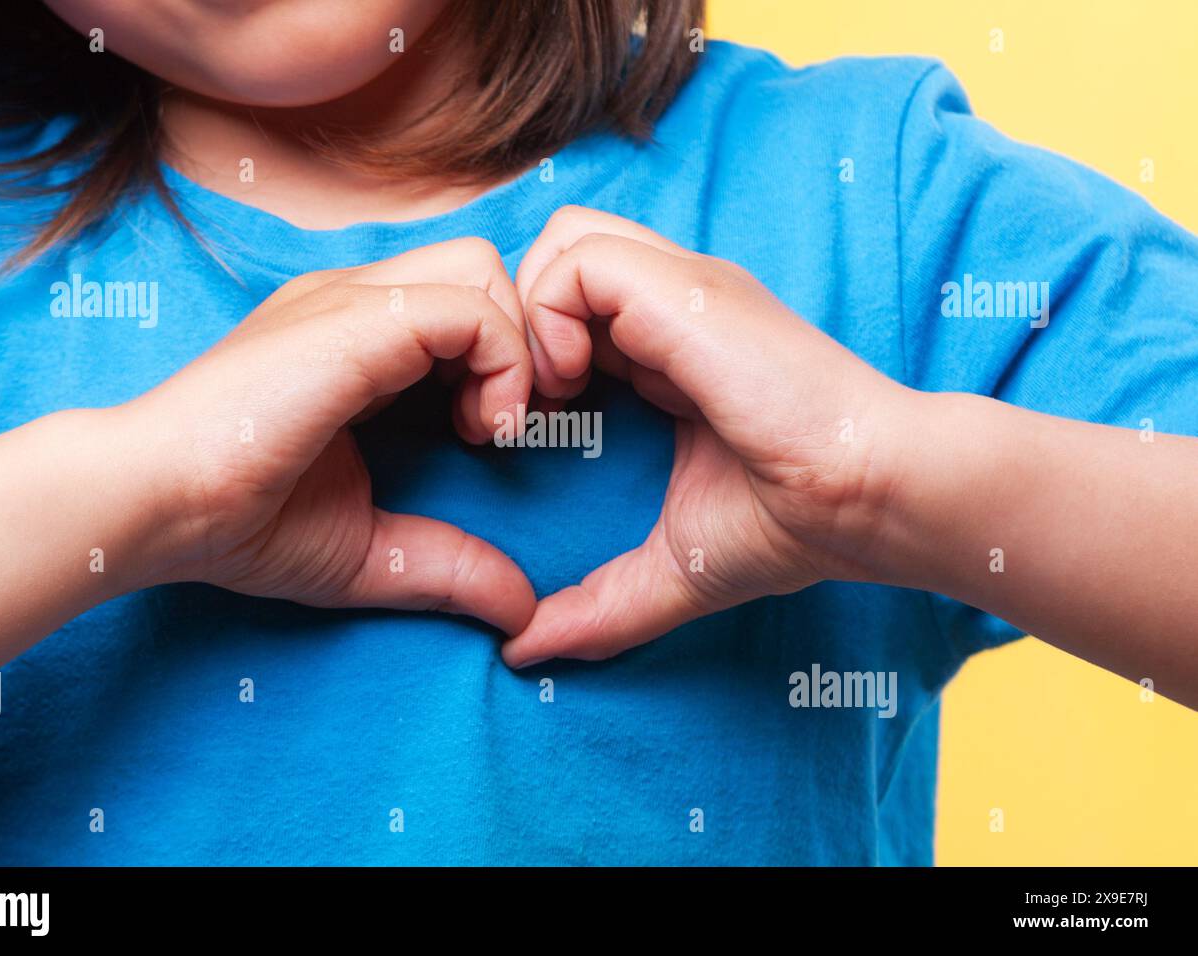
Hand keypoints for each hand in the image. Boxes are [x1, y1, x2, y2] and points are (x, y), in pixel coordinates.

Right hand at [126, 238, 536, 633]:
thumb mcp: (372, 552)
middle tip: (502, 424)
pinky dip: (501, 362)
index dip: (500, 358)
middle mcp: (357, 303)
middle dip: (519, 338)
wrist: (156, 507)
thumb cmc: (242, 525)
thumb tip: (522, 609)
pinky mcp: (356, 319)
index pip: (462, 302)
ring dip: (512, 345)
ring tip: (485, 427)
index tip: (493, 437)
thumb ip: (450, 567)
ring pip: (481, 268)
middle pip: (480, 267)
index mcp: (357, 340)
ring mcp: (353, 301)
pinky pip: (469, 307)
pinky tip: (478, 430)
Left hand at [502, 207, 916, 664]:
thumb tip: (523, 652)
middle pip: (558, 251)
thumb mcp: (672, 566)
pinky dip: (551, 316)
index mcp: (667, 347)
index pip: (570, 303)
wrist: (869, 498)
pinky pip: (576, 261)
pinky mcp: (684, 290)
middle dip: (518, 323)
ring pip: (561, 238)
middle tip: (526, 407)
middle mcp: (670, 303)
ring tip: (553, 395)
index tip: (531, 429)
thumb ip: (601, 605)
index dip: (531, 354)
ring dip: (530, 316)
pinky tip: (574, 385)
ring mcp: (680, 288)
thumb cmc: (791, 524)